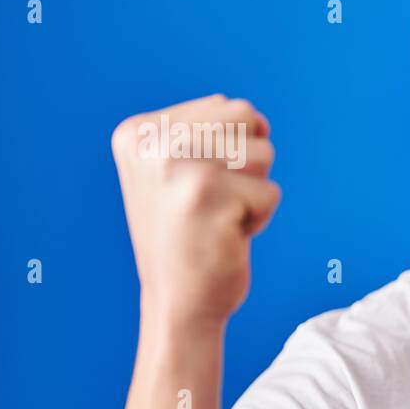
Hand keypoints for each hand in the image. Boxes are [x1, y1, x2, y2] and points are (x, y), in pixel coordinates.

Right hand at [110, 94, 280, 328]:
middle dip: (249, 164)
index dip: (233, 150)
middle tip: (214, 203)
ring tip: (219, 218)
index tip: (198, 189)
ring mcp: (176, 168)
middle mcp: (151, 143)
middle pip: (248, 118)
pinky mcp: (207, 196)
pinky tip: (227, 237)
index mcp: (138, 131)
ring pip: (264, 152)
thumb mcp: (181, 172)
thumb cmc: (191, 235)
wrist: (178, 303)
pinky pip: (271, 192)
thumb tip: (253, 115)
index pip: (227, 106)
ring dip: (254, 191)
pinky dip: (259, 218)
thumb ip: (209, 131)